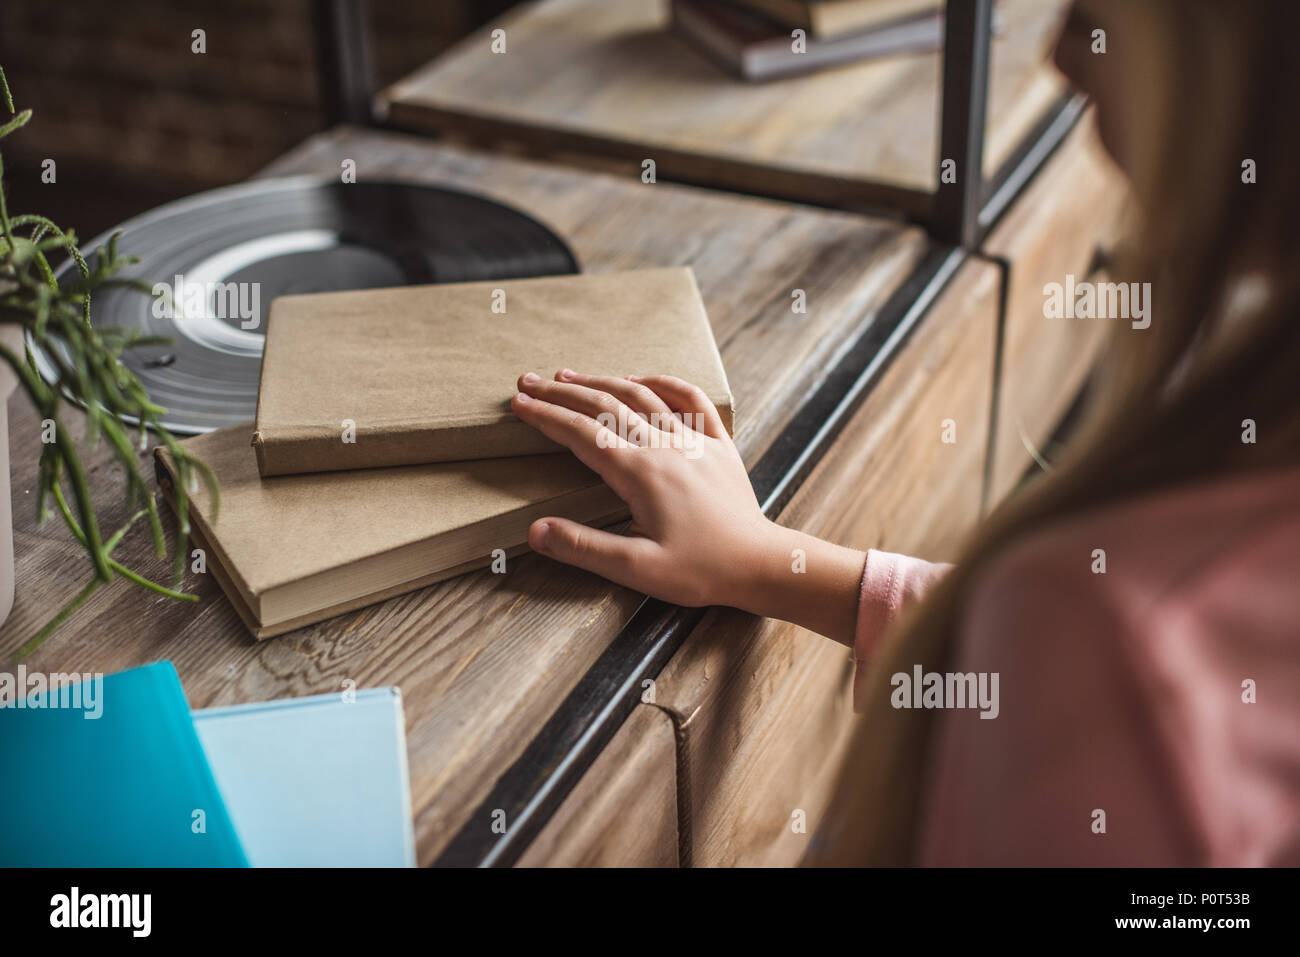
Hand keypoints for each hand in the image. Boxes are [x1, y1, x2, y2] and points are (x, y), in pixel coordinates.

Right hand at [511, 370, 865, 644]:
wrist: (760, 564)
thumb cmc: (701, 570)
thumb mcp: (636, 569)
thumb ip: (583, 548)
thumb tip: (535, 531)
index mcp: (640, 473)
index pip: (580, 433)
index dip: (545, 416)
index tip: (518, 403)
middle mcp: (664, 446)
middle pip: (604, 406)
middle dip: (562, 392)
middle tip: (530, 380)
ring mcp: (694, 440)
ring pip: (642, 395)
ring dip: (602, 381)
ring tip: (571, 375)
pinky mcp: (718, 445)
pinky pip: (691, 400)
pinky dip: (664, 382)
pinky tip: (644, 377)